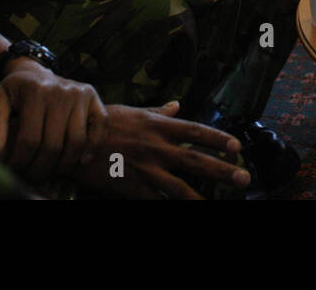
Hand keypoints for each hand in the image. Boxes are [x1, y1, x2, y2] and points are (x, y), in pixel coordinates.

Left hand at [0, 60, 108, 184]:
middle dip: (41, 168)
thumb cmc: (15, 93)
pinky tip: (81, 160)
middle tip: (32, 176)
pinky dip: (94, 146)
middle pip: (54, 145)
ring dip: (64, 165)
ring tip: (51, 171)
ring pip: (77, 141)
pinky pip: (100, 126)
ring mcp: (79, 93)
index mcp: (35, 91)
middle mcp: (61, 90)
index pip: (30, 140)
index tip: (15, 170)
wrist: (35, 72)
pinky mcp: (92, 96)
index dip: (21, 161)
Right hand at [74, 102, 248, 198]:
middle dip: (221, 170)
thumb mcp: (132, 111)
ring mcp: (143, 168)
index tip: (237, 147)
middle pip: (194, 160)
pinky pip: (154, 200)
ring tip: (215, 207)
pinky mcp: (130, 186)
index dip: (218, 139)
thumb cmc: (103, 123)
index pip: (195, 131)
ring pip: (178, 187)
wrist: (72, 140)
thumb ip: (158, 111)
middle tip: (243, 178)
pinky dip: (167, 206)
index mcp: (157, 125)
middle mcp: (154, 146)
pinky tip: (178, 210)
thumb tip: (177, 105)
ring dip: (200, 198)